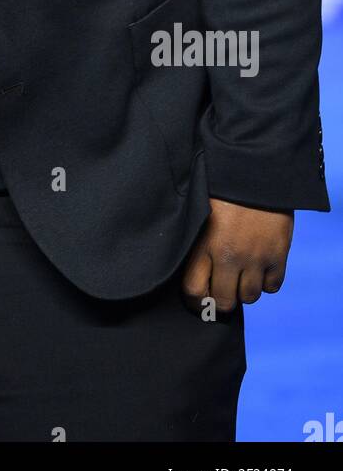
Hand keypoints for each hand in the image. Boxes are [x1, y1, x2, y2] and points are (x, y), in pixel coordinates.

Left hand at [181, 197, 293, 314]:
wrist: (256, 168)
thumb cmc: (221, 187)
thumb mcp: (200, 212)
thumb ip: (196, 242)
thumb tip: (193, 271)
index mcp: (205, 244)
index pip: (194, 291)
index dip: (195, 300)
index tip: (198, 298)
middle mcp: (230, 255)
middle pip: (223, 301)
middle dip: (220, 300)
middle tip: (221, 290)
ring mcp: (256, 257)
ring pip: (249, 298)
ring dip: (244, 291)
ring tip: (241, 276)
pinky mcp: (278, 254)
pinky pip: (272, 287)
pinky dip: (266, 283)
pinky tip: (260, 269)